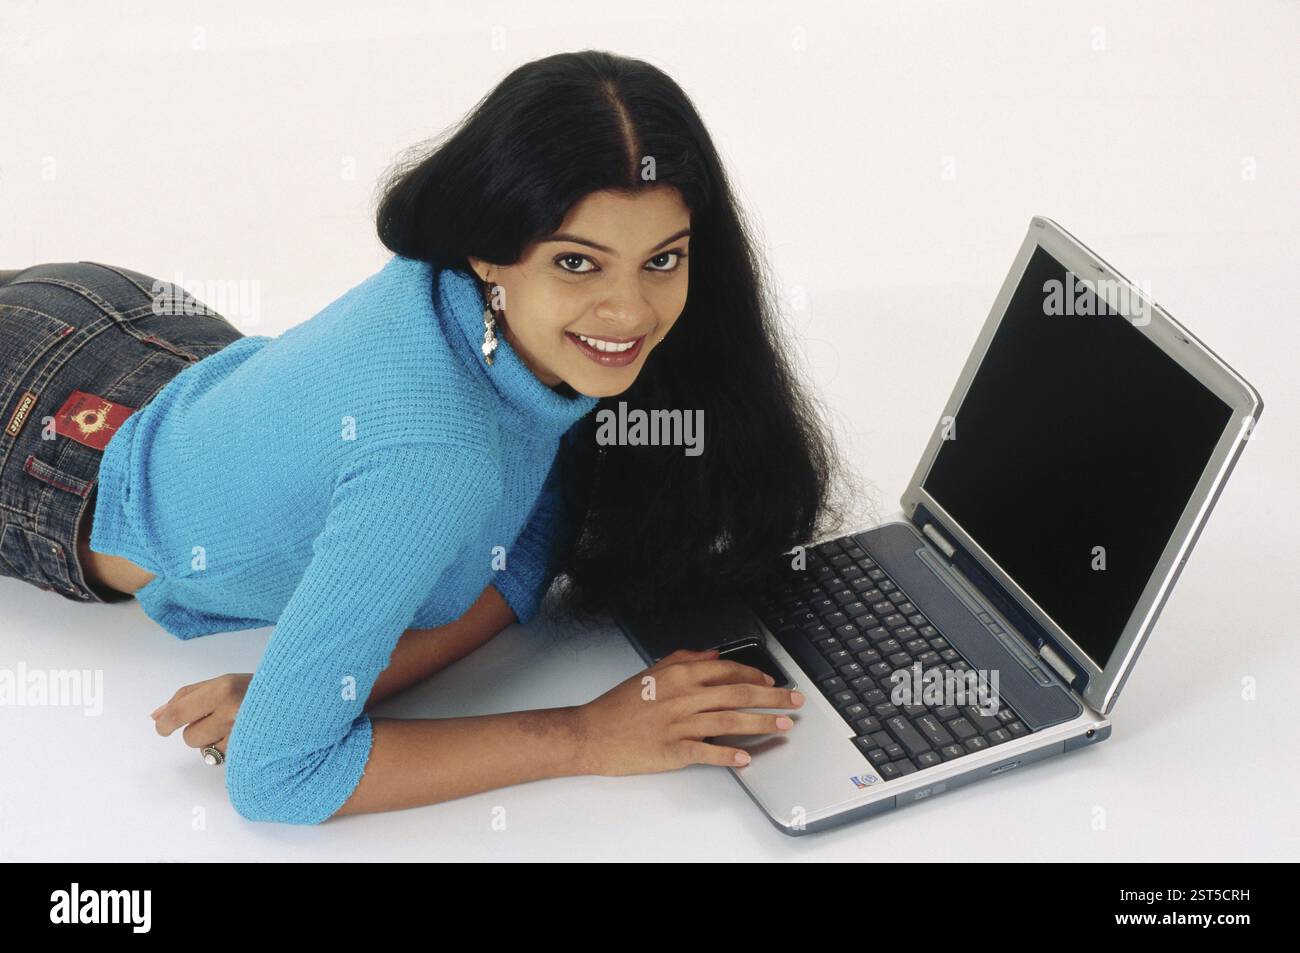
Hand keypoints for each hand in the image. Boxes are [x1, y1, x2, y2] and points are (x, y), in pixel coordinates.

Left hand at [150, 674, 251, 756]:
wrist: (298, 700)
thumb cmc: (257, 690)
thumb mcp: (224, 682)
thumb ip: (188, 696)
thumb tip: (156, 716)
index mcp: (224, 688)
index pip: (178, 712)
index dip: (166, 723)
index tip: (163, 727)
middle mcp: (233, 712)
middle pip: (190, 737)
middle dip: (198, 731)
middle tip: (216, 719)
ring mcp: (245, 735)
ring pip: (206, 750)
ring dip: (215, 741)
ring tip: (235, 727)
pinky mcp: (251, 753)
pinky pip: (223, 758)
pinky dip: (230, 750)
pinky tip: (245, 737)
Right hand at [573, 648, 804, 775]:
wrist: (592, 732)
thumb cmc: (620, 705)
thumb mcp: (652, 672)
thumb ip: (685, 659)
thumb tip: (714, 655)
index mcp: (680, 675)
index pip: (728, 671)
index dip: (756, 677)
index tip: (773, 683)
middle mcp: (683, 696)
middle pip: (738, 694)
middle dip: (772, 698)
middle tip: (794, 702)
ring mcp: (679, 724)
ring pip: (730, 721)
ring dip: (761, 723)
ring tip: (783, 726)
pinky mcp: (673, 750)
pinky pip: (707, 752)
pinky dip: (728, 755)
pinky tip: (746, 758)